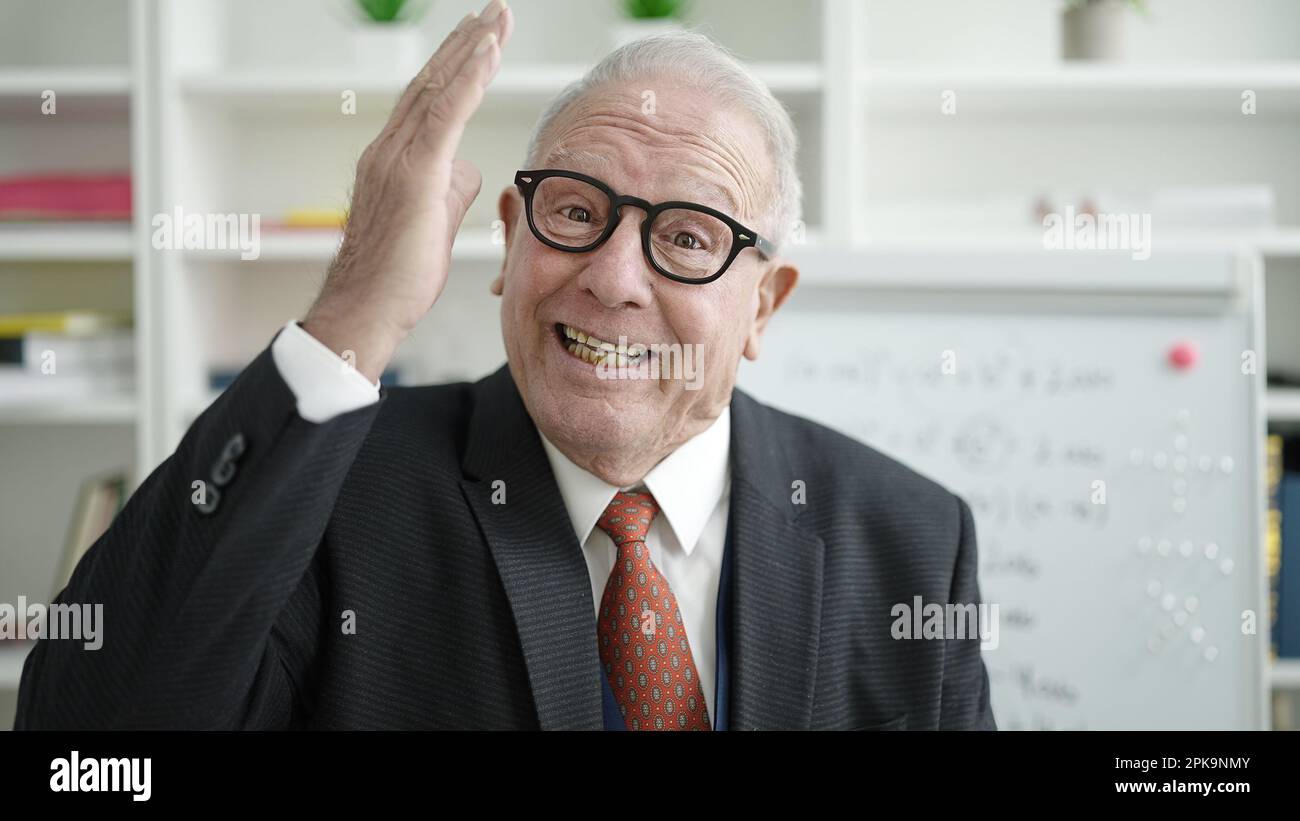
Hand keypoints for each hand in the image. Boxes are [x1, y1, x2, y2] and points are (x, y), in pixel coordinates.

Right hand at [304, 0, 513, 381]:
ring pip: (438, 89)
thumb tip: (468, 170)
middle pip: (433, 82)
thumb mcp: (433, 221)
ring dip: (471, 49)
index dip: (456, 66)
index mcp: (393, 160)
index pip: (430, 101)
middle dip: (465, 42)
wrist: (366, 307)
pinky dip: (468, 79)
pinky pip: (445, 114)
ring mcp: (396, 159)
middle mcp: (388, 149)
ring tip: (497, 18)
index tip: (480, 35)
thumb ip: (449, 188)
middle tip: (494, 10)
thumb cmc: (398, 277)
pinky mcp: (413, 175)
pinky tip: (487, 51)